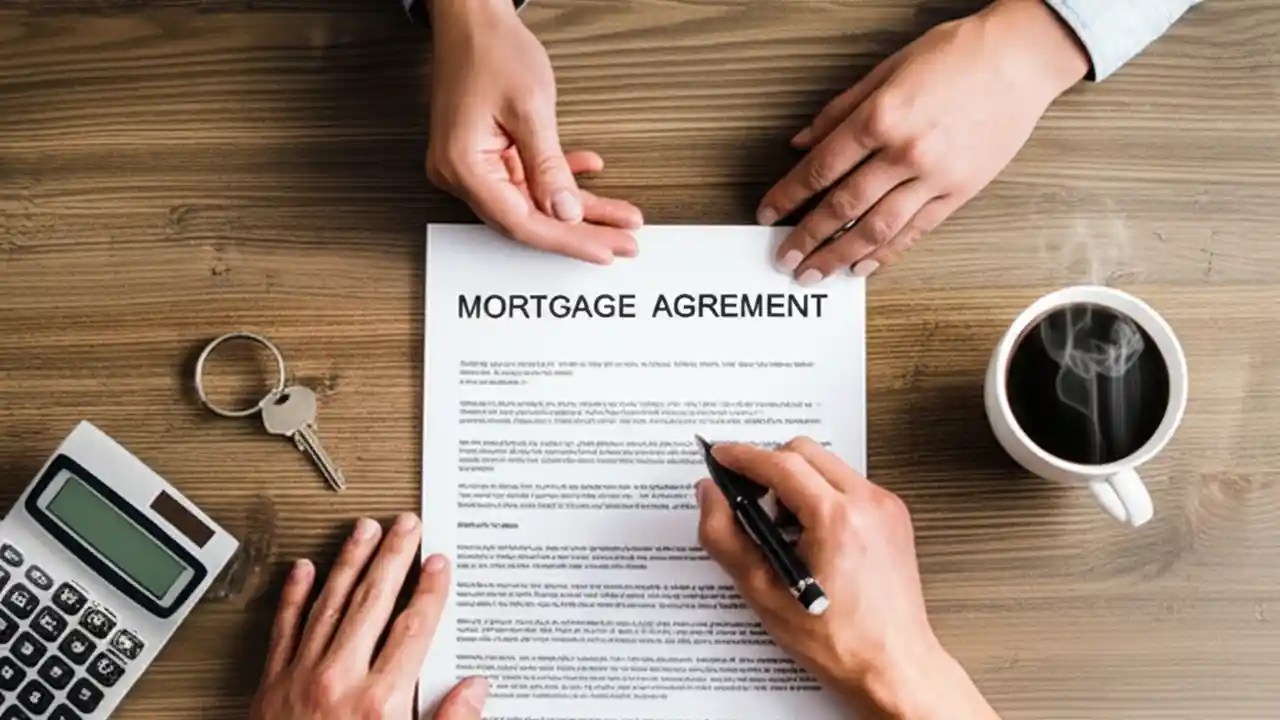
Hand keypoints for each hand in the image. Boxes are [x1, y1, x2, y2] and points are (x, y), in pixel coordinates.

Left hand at [250, 514, 486, 719]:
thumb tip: (475, 689)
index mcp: (379, 704)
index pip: (413, 628)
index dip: (430, 590)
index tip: (439, 564)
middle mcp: (339, 681)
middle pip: (372, 602)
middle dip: (392, 557)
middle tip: (406, 526)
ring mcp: (300, 679)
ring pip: (329, 603)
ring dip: (348, 561)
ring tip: (363, 530)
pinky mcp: (269, 687)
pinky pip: (284, 629)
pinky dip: (293, 596)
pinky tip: (302, 569)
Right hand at [427, 0, 642, 263]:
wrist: (471, 17)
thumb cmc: (491, 49)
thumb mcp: (531, 109)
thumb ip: (549, 167)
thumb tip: (566, 212)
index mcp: (463, 167)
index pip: (522, 222)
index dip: (568, 239)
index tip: (605, 249)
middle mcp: (461, 174)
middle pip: (528, 218)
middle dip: (581, 230)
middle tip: (623, 241)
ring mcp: (472, 165)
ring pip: (533, 201)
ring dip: (578, 207)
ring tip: (620, 216)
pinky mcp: (486, 154)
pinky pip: (527, 178)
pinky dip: (560, 178)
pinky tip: (590, 174)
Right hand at [696, 439, 998, 719]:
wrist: (893, 666)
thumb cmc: (840, 641)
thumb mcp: (763, 592)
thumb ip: (725, 537)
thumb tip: (710, 497)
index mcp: (838, 519)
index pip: (780, 464)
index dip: (742, 456)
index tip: (721, 457)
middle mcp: (868, 504)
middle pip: (805, 452)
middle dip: (769, 466)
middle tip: (748, 498)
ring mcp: (886, 508)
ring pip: (827, 464)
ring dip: (796, 481)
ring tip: (781, 527)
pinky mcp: (893, 517)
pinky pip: (847, 485)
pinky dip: (821, 495)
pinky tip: (808, 535)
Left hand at [760, 0, 1088, 280]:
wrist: (1021, 58)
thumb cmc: (957, 54)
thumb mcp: (887, 69)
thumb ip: (839, 110)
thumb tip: (800, 142)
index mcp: (881, 117)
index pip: (820, 168)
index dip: (788, 196)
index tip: (768, 214)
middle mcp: (905, 152)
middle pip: (843, 205)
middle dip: (807, 237)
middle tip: (785, 258)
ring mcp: (935, 176)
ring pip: (877, 227)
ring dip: (839, 254)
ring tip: (815, 272)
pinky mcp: (960, 192)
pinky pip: (916, 231)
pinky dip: (886, 253)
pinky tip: (862, 266)